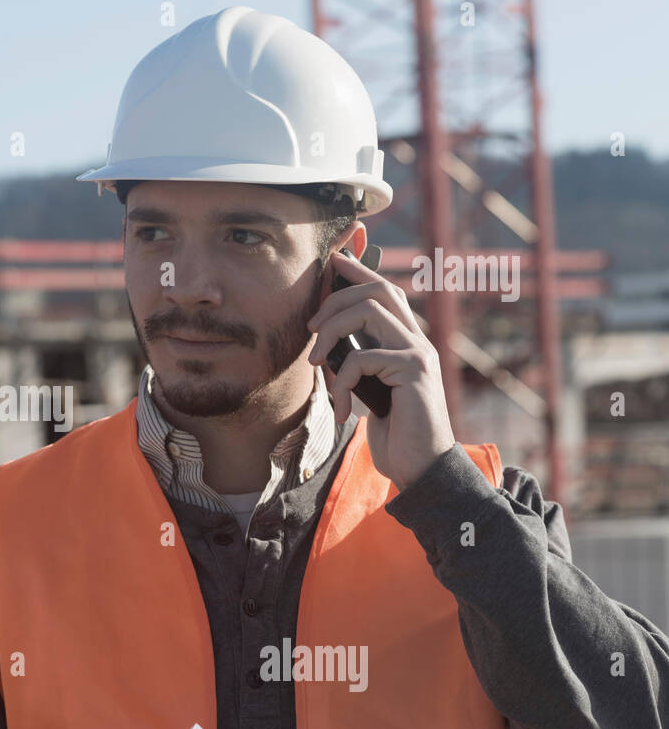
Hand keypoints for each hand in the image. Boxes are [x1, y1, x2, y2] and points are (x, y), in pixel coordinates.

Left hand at [306, 250, 455, 490]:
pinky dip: (341, 380)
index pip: (386, 292)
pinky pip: (362, 356)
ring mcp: (419, 354)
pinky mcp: (414, 371)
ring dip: (331, 332)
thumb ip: (357, 363)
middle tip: (311, 327)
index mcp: (406, 342)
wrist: (418, 468)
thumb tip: (325, 342)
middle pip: (378, 290)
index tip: (334, 260)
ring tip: (315, 362)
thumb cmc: (393, 433)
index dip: (360, 271)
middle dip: (336, 299)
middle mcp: (417, 341)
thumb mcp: (368, 391)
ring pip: (369, 311)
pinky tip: (343, 409)